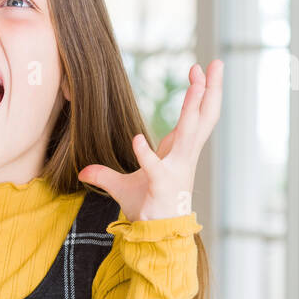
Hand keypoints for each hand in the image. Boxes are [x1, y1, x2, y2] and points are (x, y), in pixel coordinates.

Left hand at [78, 60, 222, 220]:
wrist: (155, 236)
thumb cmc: (146, 207)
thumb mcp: (122, 186)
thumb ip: (103, 175)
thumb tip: (82, 171)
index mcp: (179, 152)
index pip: (196, 117)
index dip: (199, 93)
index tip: (197, 68)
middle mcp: (184, 157)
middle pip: (204, 118)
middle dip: (211, 90)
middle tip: (216, 63)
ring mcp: (176, 170)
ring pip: (191, 133)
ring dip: (192, 107)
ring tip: (196, 82)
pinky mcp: (161, 186)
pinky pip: (155, 167)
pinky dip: (145, 154)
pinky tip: (136, 139)